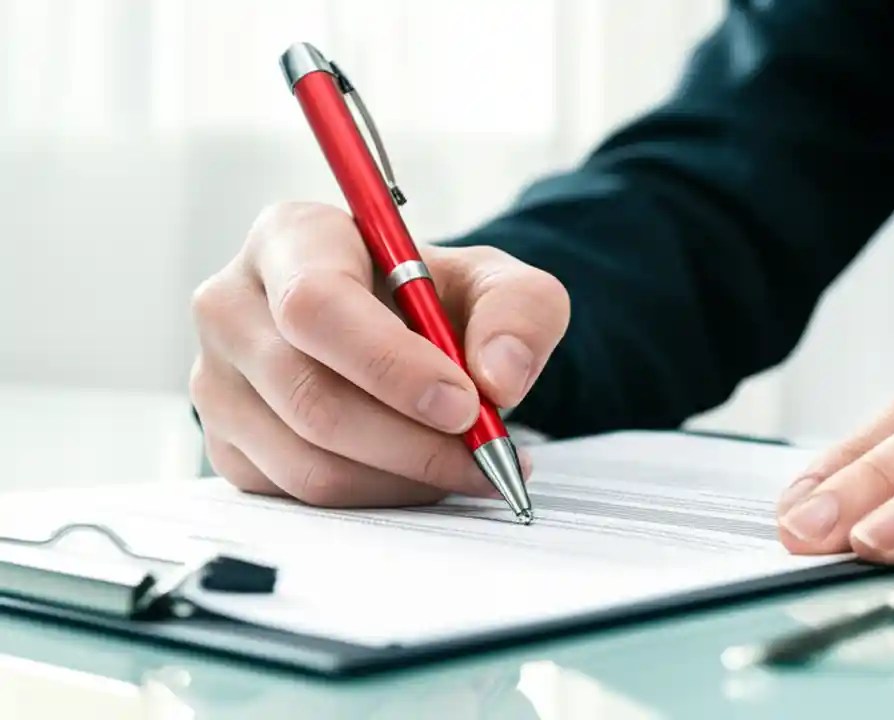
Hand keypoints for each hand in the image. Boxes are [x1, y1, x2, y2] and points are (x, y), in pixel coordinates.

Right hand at [189, 202, 568, 506]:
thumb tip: (499, 376)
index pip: (316, 304)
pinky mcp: (225, 442)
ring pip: (308, 459)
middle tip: (485, 451)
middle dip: (413, 440)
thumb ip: (519, 311)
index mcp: (291, 237)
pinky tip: (418, 470)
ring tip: (466, 461)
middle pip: (310, 395)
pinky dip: (378, 494)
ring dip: (404, 475)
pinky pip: (301, 494)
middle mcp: (233, 304)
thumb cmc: (435, 297)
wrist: (403, 330)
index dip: (390, 365)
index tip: (463, 403)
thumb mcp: (498, 282)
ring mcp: (217, 379)